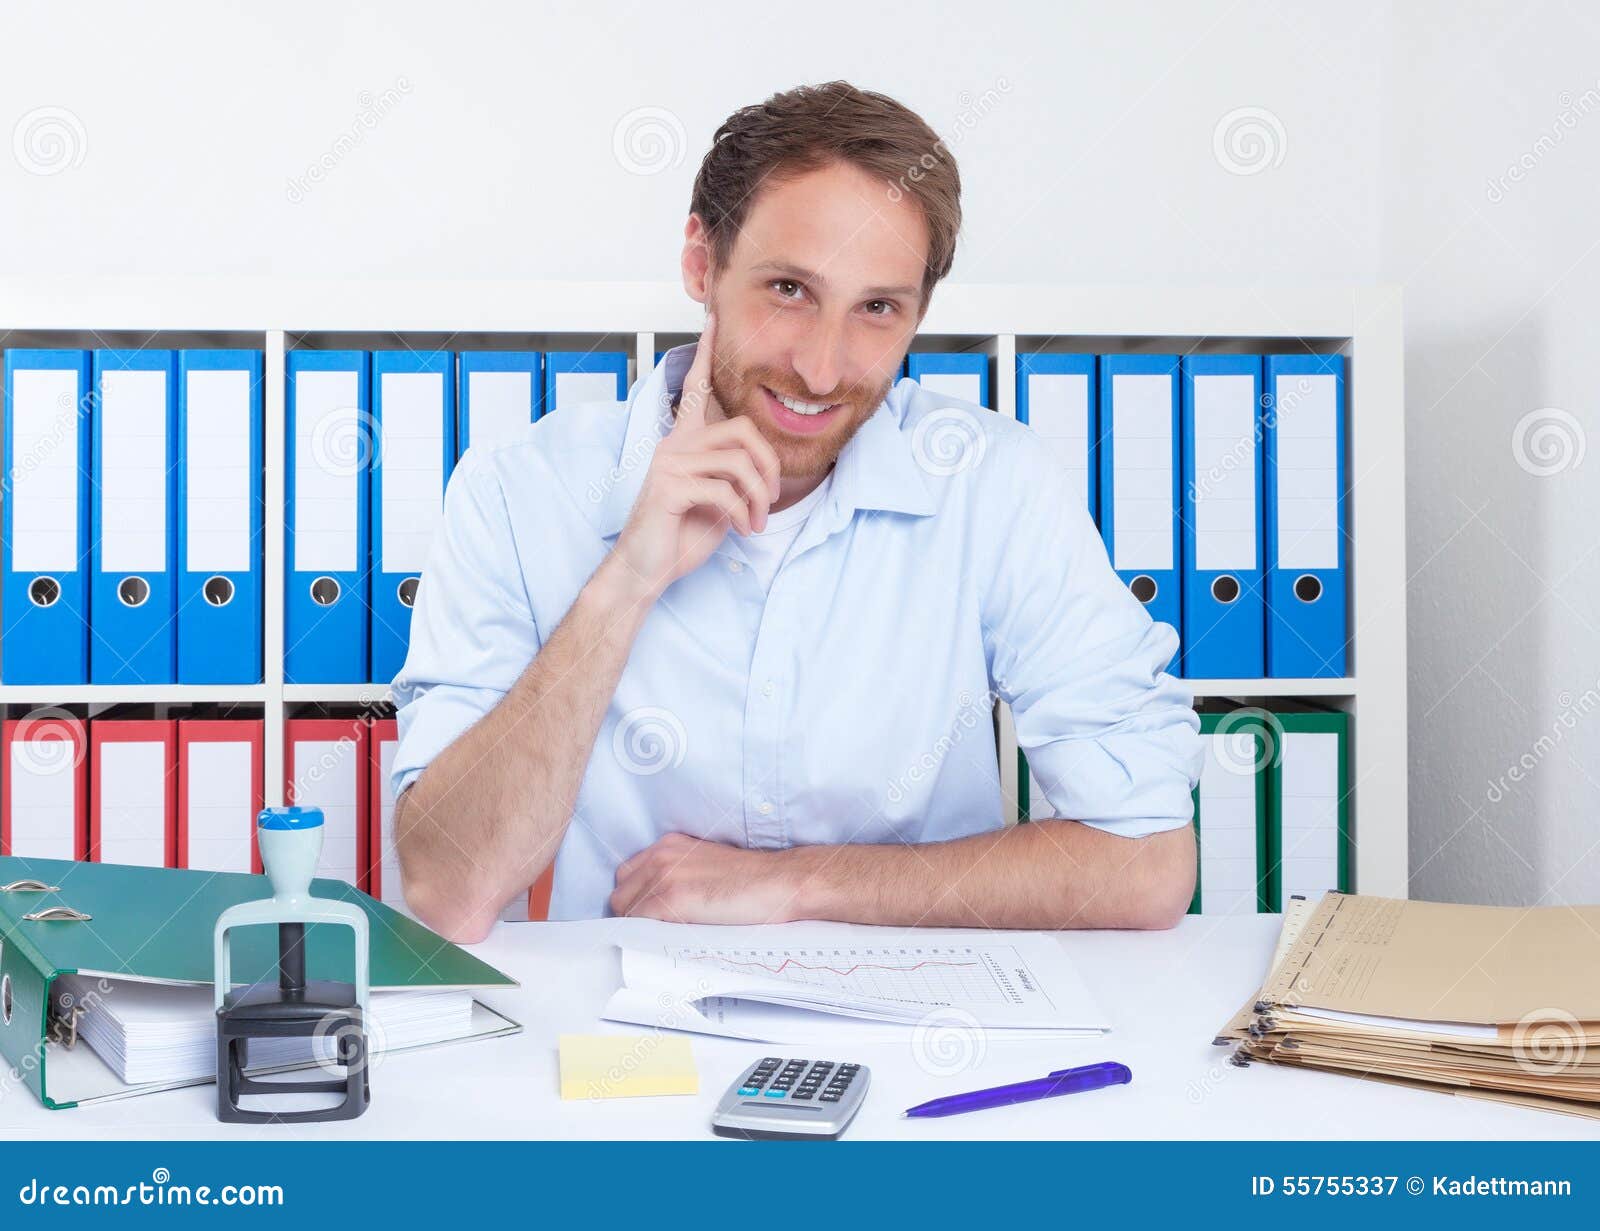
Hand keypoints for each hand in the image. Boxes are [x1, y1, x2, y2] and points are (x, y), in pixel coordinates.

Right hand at [607, 312, 781, 600]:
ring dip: (759, 497)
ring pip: (739, 462)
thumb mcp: (715, 498)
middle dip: (769, 466)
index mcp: (682, 443)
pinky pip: (724, 490)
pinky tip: (742, 529)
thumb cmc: (679, 534)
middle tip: (771, 498)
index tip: (712, 319)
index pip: (693, 390)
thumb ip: (732, 473)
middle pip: (742, 430)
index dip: (704, 355)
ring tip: (756, 521)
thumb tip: (762, 464)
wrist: (645, 570)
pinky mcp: (669, 488)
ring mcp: (669, 465)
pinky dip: (743, 513)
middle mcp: (673, 446)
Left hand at [609, 832, 817, 923]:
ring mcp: (664, 876)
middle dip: (632, 913)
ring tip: (663, 938)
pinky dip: (647, 936)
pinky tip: (668, 941)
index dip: (636, 899)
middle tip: (655, 931)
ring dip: (639, 927)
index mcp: (669, 845)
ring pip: (624, 909)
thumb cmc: (751, 881)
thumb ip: (679, 874)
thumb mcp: (706, 865)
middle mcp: (661, 855)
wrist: (778, 883)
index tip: (647, 916)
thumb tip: (659, 903)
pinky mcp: (672, 899)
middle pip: (620, 892)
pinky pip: (639, 923)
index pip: (628, 876)